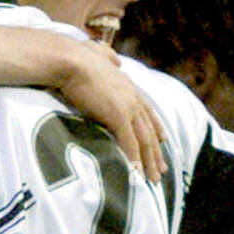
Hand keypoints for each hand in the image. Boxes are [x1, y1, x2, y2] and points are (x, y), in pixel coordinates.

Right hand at [57, 41, 166, 180]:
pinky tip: (136, 174)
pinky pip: (129, 143)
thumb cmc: (77, 57)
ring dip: (149, 162)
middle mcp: (133, 97)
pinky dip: (134, 160)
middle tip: (161, 171)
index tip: (163, 141)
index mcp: (128, 87)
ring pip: (144, 140)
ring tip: (152, 180)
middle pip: (150, 130)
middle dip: (156, 152)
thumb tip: (116, 58)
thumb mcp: (98, 54)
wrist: (70, 60)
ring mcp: (127, 107)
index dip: (156, 128)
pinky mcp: (118, 115)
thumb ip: (109, 57)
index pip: (148, 111)